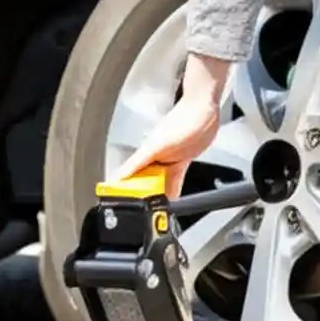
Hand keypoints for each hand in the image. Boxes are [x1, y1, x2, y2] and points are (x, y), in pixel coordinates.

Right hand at [112, 53, 231, 197]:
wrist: (203, 108)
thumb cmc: (183, 119)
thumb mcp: (158, 145)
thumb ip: (139, 161)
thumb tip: (120, 175)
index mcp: (145, 153)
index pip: (126, 175)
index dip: (120, 189)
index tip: (116, 203)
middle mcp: (154, 157)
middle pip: (143, 181)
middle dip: (140, 196)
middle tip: (140, 212)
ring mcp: (167, 158)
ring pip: (158, 182)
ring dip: (156, 194)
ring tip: (155, 209)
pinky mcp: (180, 160)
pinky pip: (174, 179)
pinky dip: (172, 189)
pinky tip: (172, 198)